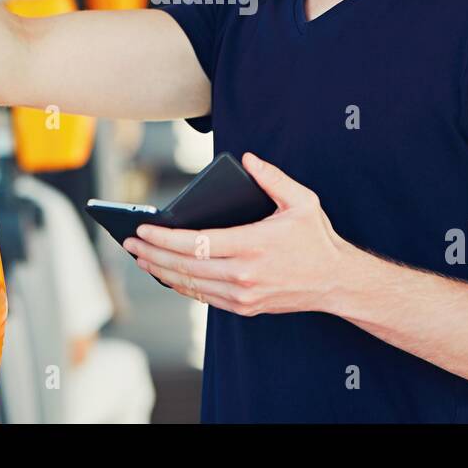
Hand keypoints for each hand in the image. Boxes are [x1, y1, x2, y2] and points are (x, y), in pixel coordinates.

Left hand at [123, 152, 346, 315]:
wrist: (336, 282)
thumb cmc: (316, 239)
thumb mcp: (301, 201)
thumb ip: (272, 177)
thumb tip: (247, 159)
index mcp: (252, 245)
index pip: (196, 243)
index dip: (164, 237)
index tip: (142, 229)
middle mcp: (244, 274)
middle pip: (185, 266)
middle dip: (152, 254)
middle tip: (130, 243)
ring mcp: (243, 295)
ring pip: (190, 285)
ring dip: (161, 271)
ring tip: (141, 257)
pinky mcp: (244, 307)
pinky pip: (203, 298)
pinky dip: (182, 286)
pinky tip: (168, 274)